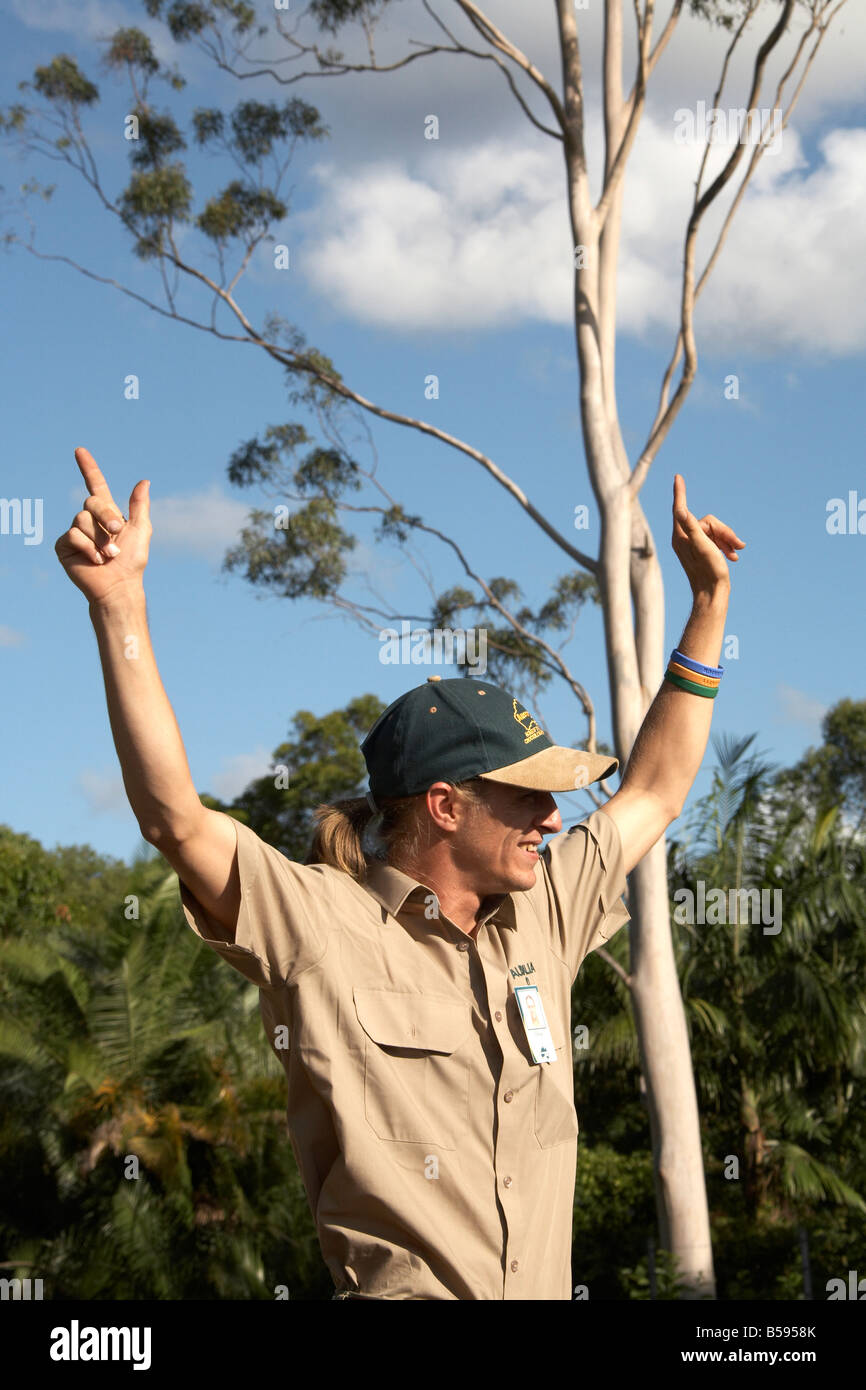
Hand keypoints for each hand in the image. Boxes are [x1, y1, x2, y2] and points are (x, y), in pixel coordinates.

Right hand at [55, 447, 151, 603]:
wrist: (119, 586)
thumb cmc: (132, 562)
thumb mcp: (141, 530)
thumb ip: (139, 506)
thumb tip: (144, 481)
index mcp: (107, 514)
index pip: (95, 485)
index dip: (88, 468)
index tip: (79, 450)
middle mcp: (89, 520)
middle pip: (92, 502)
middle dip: (107, 517)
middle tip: (117, 534)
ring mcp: (75, 532)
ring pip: (82, 519)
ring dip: (99, 538)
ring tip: (108, 556)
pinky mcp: (64, 545)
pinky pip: (73, 535)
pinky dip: (88, 547)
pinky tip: (95, 560)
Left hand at [671, 474, 743, 593]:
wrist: (712, 595)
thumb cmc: (707, 572)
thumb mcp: (701, 546)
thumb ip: (692, 527)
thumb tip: (680, 510)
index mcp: (681, 536)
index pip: (680, 509)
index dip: (680, 492)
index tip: (678, 477)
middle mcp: (685, 539)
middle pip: (708, 522)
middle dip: (724, 531)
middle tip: (737, 544)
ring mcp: (694, 545)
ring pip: (715, 531)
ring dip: (728, 539)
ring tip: (737, 551)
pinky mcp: (703, 551)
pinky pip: (716, 541)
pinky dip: (726, 546)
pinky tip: (734, 556)